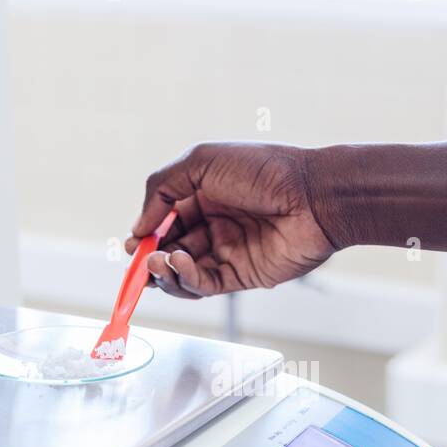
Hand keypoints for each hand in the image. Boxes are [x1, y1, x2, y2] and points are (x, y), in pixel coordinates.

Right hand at [127, 143, 336, 298]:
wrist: (313, 196)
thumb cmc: (264, 170)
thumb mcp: (201, 162)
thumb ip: (162, 188)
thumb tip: (139, 225)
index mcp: (206, 194)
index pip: (167, 220)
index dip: (147, 233)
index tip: (133, 243)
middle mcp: (216, 224)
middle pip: (172, 249)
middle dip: (151, 257)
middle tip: (139, 261)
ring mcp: (229, 251)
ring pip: (184, 272)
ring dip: (164, 271)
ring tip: (156, 262)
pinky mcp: (242, 275)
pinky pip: (206, 284)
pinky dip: (187, 278)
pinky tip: (179, 262)